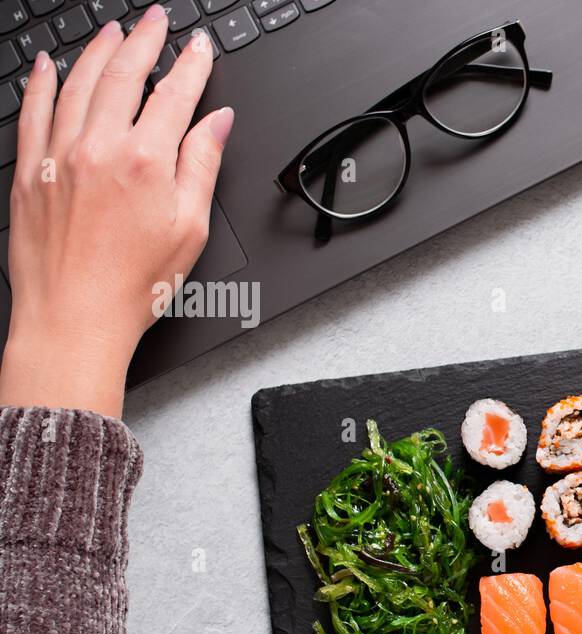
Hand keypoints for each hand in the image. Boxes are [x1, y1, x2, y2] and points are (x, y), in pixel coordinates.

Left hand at [0, 7, 232, 417]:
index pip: (174, 96)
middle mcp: (99, 149)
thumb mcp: (189, 228)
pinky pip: (32, 110)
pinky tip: (49, 64)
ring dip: (98, 52)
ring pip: (78, 84)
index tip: (200, 47)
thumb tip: (216, 124)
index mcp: (145, 163)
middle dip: (145, 42)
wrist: (74, 318)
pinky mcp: (28, 171)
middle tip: (156, 21)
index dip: (191, 65)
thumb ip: (201, 166)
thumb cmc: (134, 285)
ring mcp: (58, 156)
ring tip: (114, 33)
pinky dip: (41, 82)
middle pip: (124, 76)